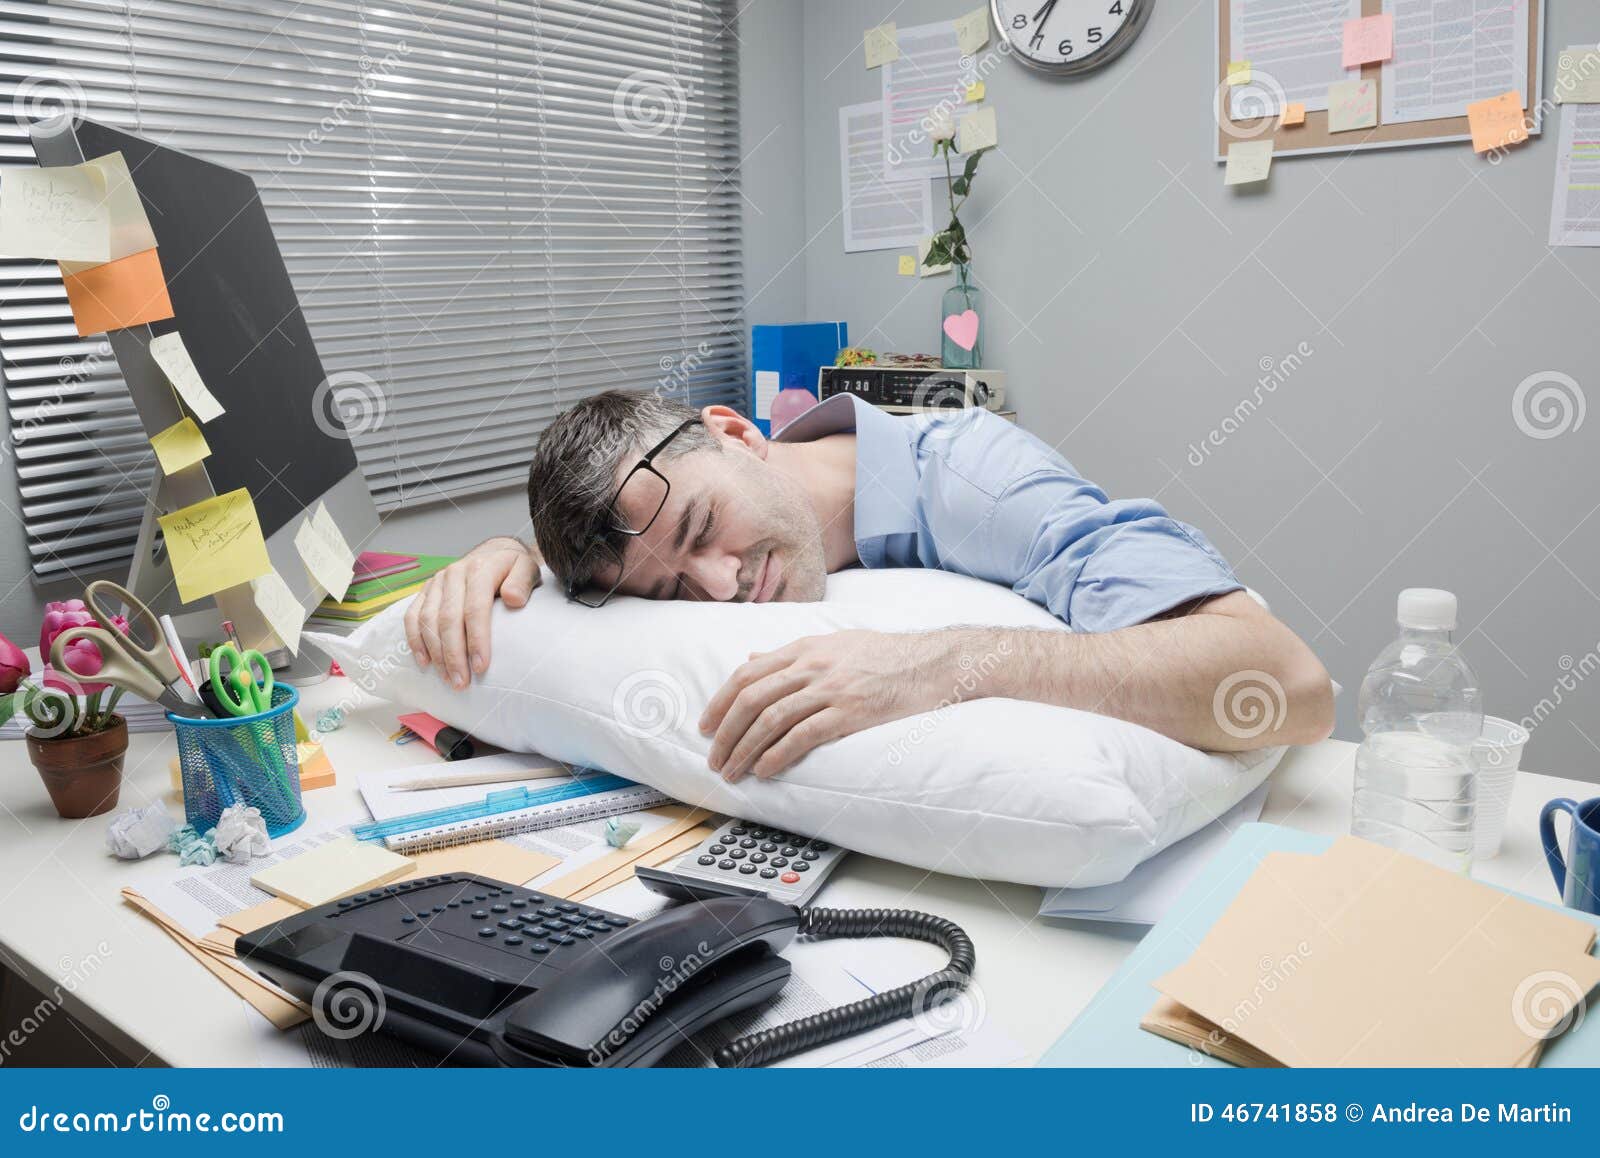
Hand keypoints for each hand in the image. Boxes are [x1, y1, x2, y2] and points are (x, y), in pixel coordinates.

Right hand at [404, 537, 540, 687]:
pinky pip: (412, 616)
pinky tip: (424, 662)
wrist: (494, 553)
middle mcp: (454, 573)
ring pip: (428, 620)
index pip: (476, 608)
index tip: (481, 667)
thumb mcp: (527, 570)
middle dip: (453, 654)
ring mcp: (437, 581)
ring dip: (436, 653)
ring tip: (447, 679)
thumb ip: (522, 583)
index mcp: (480, 569)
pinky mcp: (426, 590)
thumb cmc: (513, 569)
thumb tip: (513, 599)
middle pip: (449, 618)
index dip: (477, 639)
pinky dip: (415, 641)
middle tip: (461, 682)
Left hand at [699, 630, 955, 781]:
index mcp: (804, 647)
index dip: (720, 702)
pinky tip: (764, 770)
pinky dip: (777, 755)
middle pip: (751, 699)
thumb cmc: (885, 655)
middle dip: (725, 733)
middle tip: (714, 759)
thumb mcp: (833, 642)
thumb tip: (752, 658)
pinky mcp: (850, 713)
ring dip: (744, 750)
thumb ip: (791, 653)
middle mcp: (812, 665)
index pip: (747, 674)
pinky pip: (802, 736)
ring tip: (733, 772)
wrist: (933, 662)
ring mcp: (830, 689)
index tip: (706, 727)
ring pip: (770, 720)